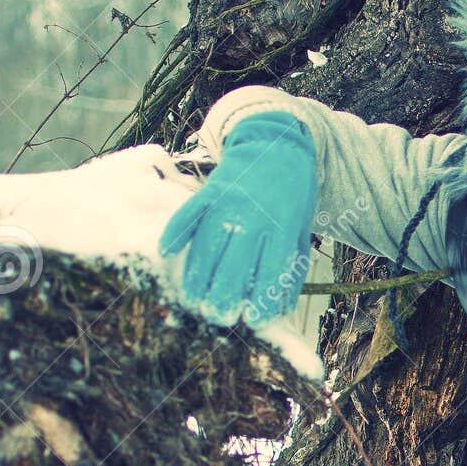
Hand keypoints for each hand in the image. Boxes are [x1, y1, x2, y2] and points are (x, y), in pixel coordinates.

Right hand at [158, 110, 317, 325]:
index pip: (271, 272)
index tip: (251, 321)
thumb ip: (290, 266)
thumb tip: (281, 309)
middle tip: (216, 315)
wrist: (278, 144)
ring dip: (196, 276)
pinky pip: (189, 213)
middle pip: (234, 265)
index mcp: (283, 228)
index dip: (260, 300)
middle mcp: (255, 216)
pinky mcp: (210, 189)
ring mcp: (230, 201)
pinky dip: (175, 232)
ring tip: (192, 299)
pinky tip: (165, 251)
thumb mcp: (300, 230)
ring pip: (207, 244)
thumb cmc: (292, 197)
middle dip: (223, 296)